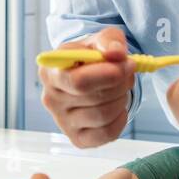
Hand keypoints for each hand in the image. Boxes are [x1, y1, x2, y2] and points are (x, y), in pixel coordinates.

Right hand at [39, 27, 136, 147]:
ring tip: (122, 88)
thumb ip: (110, 41)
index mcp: (50, 71)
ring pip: (103, 115)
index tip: (127, 64)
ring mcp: (62, 121)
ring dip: (122, 99)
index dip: (106, 75)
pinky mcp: (77, 138)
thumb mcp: (102, 39)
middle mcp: (50, 98)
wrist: (89, 75)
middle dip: (120, 84)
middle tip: (128, 72)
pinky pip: (107, 134)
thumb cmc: (94, 56)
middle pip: (94, 98)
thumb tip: (116, 53)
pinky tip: (118, 106)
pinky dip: (120, 118)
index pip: (77, 81)